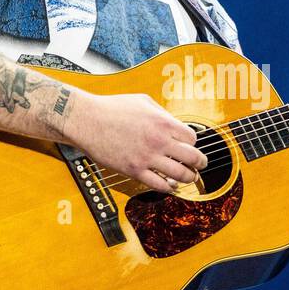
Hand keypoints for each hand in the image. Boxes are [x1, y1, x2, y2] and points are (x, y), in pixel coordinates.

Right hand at [68, 92, 207, 193]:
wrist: (87, 120)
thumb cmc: (112, 108)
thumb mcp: (143, 101)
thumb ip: (163, 113)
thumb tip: (175, 124)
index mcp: (163, 122)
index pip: (192, 138)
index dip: (193, 143)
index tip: (189, 146)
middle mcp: (159, 141)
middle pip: (193, 158)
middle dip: (200, 163)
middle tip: (201, 165)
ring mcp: (147, 158)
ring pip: (180, 175)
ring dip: (189, 178)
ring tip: (189, 178)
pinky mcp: (134, 170)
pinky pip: (159, 185)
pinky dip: (169, 188)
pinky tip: (171, 186)